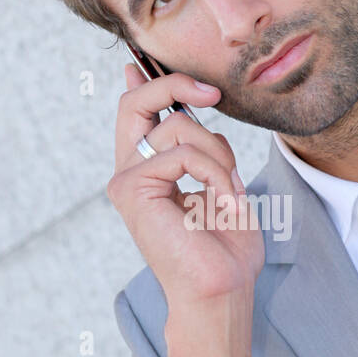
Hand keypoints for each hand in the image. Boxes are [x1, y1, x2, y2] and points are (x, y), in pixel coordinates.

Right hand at [107, 64, 263, 310]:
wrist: (221, 292)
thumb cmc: (226, 250)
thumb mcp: (221, 184)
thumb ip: (205, 147)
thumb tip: (192, 106)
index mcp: (148, 172)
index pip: (135, 112)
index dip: (145, 81)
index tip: (154, 64)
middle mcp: (129, 174)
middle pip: (135, 102)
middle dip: (174, 84)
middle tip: (213, 93)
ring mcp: (125, 181)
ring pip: (177, 126)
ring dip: (220, 155)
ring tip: (231, 194)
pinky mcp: (131, 189)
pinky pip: (183, 153)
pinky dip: (217, 174)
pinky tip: (225, 204)